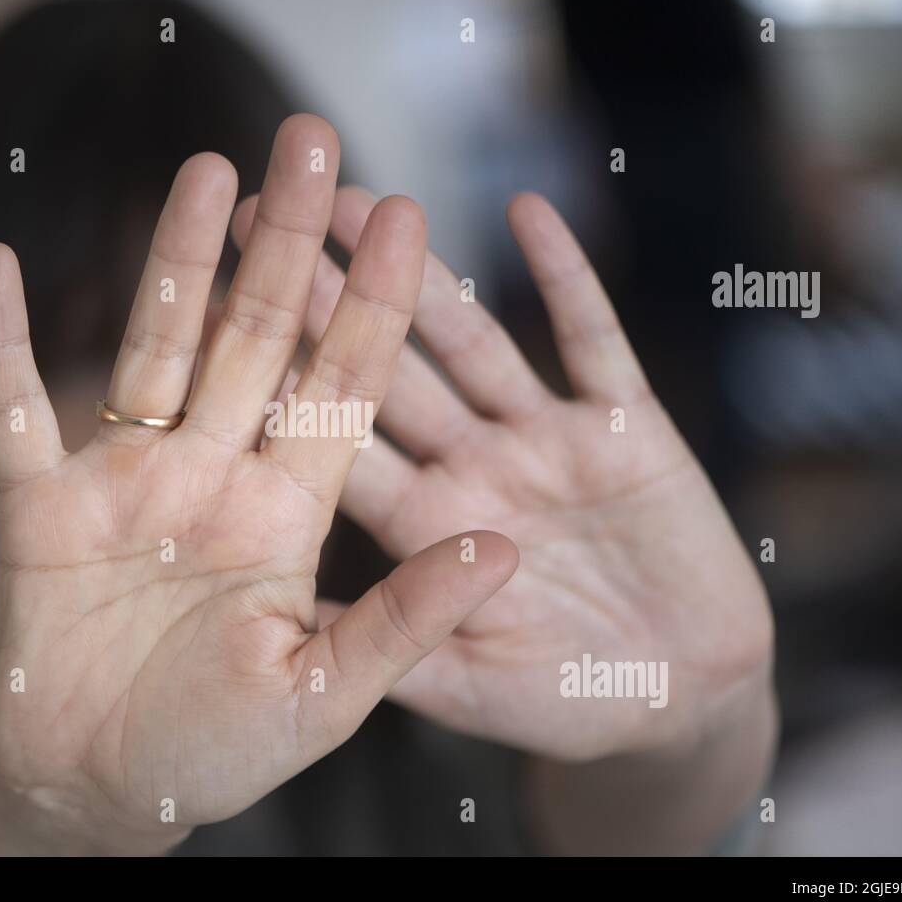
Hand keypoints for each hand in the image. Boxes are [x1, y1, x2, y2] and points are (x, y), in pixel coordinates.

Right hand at [0, 117, 517, 854]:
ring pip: (154, 349)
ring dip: (173, 262)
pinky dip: (0, 346)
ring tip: (204, 170)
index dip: (375, 303)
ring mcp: (126, 482)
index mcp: (289, 515)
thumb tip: (506, 549)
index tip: (408, 218)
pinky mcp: (38, 504)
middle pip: (255, 339)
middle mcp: (215, 478)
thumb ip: (408, 617)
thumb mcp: (327, 693)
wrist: (104, 793)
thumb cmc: (219, 753)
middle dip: (286, 244)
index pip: (341, 387)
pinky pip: (14, 410)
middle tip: (312, 142)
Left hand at [232, 187, 772, 762]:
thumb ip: (385, 639)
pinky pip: (593, 345)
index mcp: (423, 524)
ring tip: (364, 198)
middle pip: (386, 369)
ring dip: (424, 272)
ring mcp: (545, 441)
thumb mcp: (464, 688)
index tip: (219, 316)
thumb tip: (280, 602)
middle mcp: (473, 467)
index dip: (282, 381)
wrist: (681, 700)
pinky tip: (527, 215)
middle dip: (329, 298)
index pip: (338, 440)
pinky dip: (567, 282)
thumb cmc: (563, 703)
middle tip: (261, 220)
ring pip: (473, 341)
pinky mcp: (625, 429)